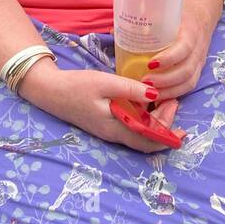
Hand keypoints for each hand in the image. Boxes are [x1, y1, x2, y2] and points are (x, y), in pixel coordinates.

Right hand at [20, 63, 185, 152]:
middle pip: (147, 140)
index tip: (174, 105)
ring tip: (165, 100)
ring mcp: (110, 131)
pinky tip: (147, 102)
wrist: (50, 91)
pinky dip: (144, 118)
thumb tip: (155, 95)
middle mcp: (114, 134)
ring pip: (140, 134)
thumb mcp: (105, 82)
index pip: (148, 140)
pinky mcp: (106, 124)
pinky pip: (131, 127)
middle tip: (173, 101)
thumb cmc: (76, 86)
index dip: (167, 131)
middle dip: (165, 124)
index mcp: (115, 128)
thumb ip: (130, 89)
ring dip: (156, 121)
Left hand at [142, 0, 215, 100]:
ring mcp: (199, 62)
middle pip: (186, 71)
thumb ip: (146, 21)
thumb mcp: (167, 12)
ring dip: (168, 91)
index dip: (169, 58)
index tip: (150, 63)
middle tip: (144, 81)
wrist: (202, 15)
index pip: (184, 48)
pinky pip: (188, 86)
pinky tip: (159, 96)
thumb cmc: (180, 14)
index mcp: (191, 31)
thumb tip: (114, 31)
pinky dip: (173, 94)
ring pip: (188, 82)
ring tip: (149, 92)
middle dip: (165, 80)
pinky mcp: (197, 70)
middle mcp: (198, 49)